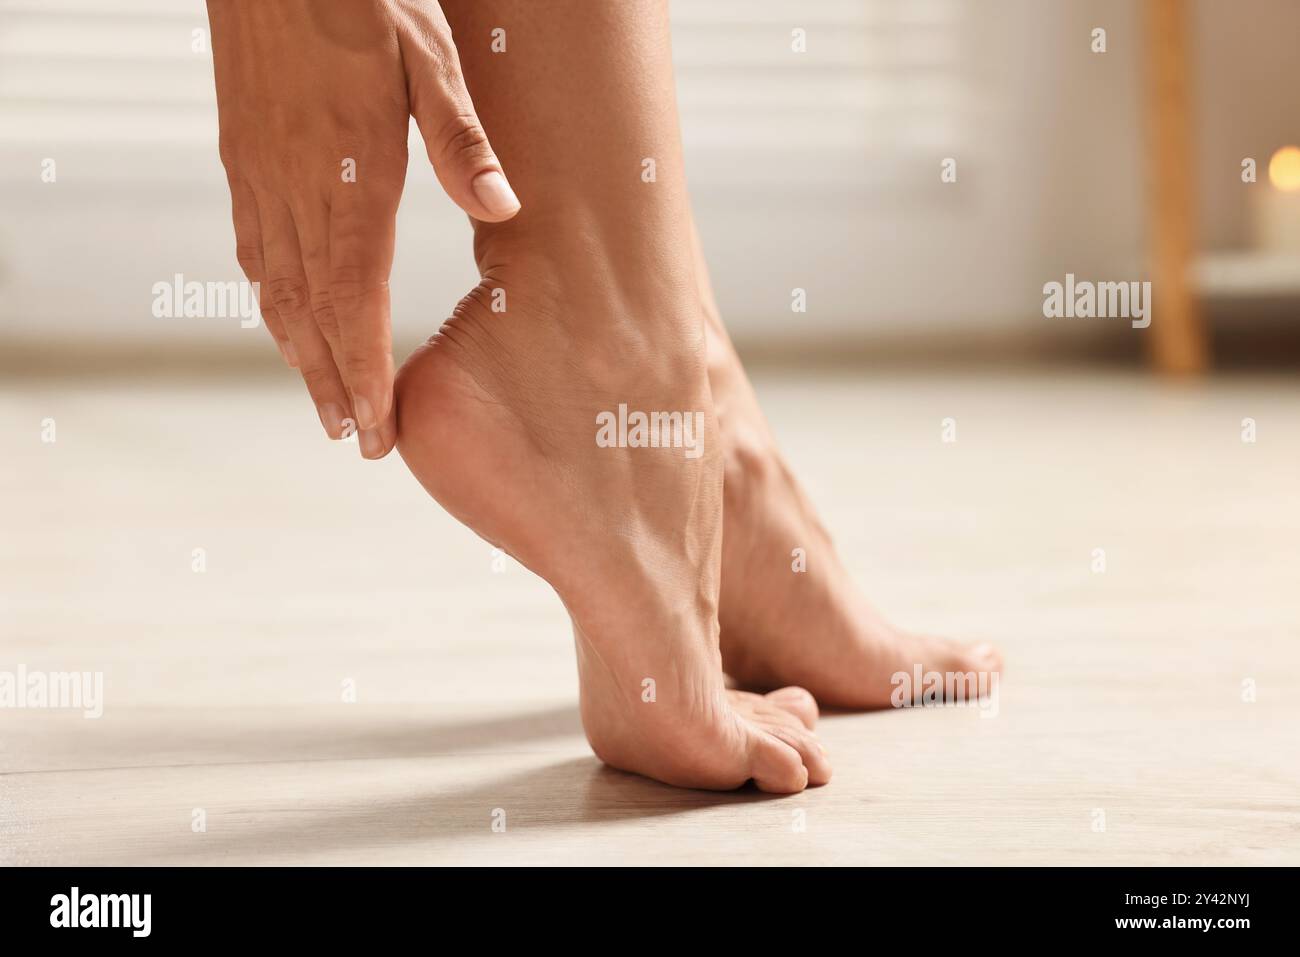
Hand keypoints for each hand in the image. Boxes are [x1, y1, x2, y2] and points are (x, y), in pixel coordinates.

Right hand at [207, 0, 519, 456]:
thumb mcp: (429, 58)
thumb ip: (463, 140)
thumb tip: (503, 207)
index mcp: (350, 176)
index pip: (354, 300)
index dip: (363, 372)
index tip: (377, 429)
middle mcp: (295, 189)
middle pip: (310, 312)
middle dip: (332, 384)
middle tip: (355, 442)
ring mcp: (260, 176)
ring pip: (274, 287)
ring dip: (298, 353)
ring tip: (322, 404)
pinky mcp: (242, 157)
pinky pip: (250, 247)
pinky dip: (269, 299)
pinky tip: (281, 320)